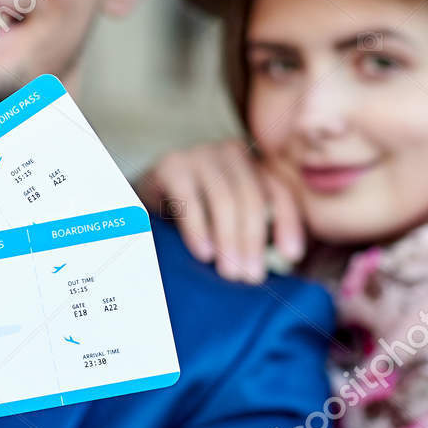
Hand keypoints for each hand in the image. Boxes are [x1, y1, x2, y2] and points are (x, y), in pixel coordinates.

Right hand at [136, 139, 303, 281]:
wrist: (134, 200)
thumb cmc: (191, 216)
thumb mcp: (228, 219)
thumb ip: (255, 229)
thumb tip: (289, 262)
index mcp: (251, 162)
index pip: (278, 190)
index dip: (288, 222)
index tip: (292, 256)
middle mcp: (229, 151)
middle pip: (252, 198)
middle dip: (254, 241)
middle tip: (250, 276)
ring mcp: (199, 154)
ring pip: (225, 200)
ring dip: (230, 240)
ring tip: (229, 272)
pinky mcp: (171, 165)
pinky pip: (191, 202)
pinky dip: (199, 231)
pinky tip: (204, 255)